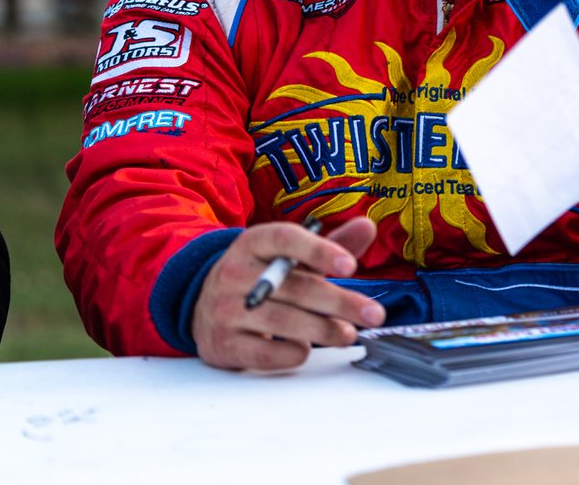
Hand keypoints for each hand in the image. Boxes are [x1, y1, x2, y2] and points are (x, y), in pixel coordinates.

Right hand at [192, 217, 384, 370]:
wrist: (203, 307)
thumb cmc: (261, 278)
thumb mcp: (289, 256)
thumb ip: (330, 245)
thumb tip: (367, 226)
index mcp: (254, 243)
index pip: (286, 240)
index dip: (319, 250)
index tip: (351, 266)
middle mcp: (235, 272)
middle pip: (295, 287)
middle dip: (340, 302)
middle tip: (374, 314)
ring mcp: (225, 309)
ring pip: (282, 321)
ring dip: (323, 330)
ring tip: (348, 334)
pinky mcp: (223, 343)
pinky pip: (263, 352)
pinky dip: (291, 352)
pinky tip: (306, 349)